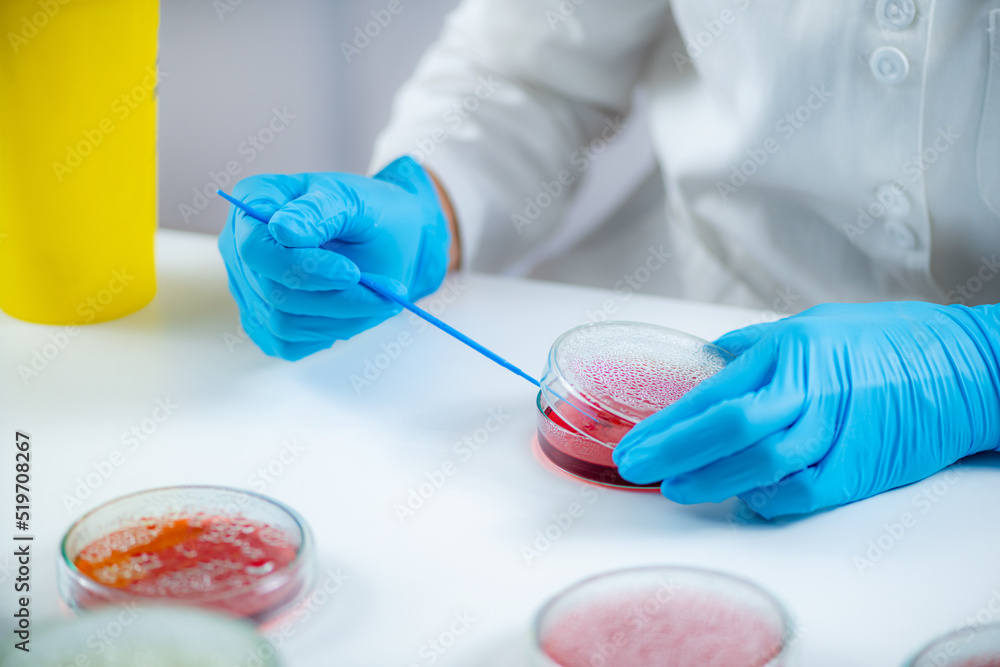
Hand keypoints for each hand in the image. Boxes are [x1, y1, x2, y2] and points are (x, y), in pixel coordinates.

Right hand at [218, 157, 450, 359]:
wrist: (391, 239)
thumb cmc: (371, 212)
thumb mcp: (356, 201)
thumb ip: (318, 211)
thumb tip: (281, 230)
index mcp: (255, 201)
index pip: (255, 248)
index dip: (301, 267)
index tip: (352, 272)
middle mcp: (241, 246)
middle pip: (271, 290)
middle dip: (335, 297)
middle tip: (387, 291)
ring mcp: (249, 287)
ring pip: (282, 322)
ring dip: (341, 317)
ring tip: (382, 299)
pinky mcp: (264, 322)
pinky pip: (290, 343)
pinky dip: (331, 331)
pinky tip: (358, 310)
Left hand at [612, 302, 999, 517]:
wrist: (965, 368)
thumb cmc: (889, 341)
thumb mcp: (814, 324)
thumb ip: (757, 347)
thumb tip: (710, 358)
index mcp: (792, 352)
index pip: (714, 393)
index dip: (668, 423)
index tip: (635, 441)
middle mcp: (810, 390)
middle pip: (729, 428)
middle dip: (675, 452)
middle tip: (637, 467)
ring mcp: (837, 431)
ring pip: (763, 464)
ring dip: (713, 480)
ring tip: (677, 489)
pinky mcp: (862, 468)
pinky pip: (805, 492)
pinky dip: (770, 500)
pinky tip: (742, 500)